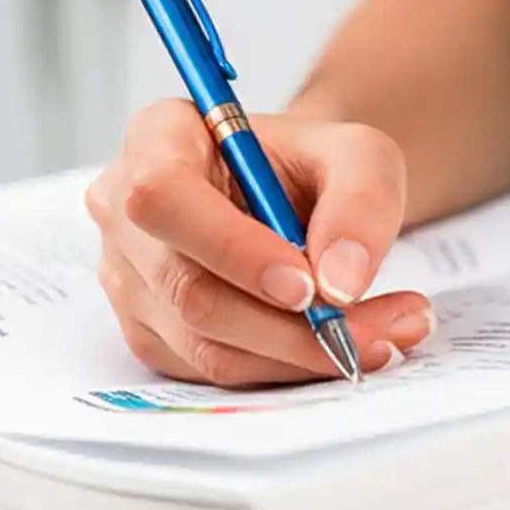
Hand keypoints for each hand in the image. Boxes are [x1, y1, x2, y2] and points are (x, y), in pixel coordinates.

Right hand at [86, 99, 433, 387]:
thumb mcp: (357, 153)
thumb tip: (340, 280)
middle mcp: (124, 212)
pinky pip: (217, 371)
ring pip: (207, 344)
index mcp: (156, 138)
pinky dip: (288, 367)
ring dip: (303, 354)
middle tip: (382, 329)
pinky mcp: (152, 333)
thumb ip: (361, 200)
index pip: (164, 196)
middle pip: (189, 289)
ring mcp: (129, 280)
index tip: (309, 285)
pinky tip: (343, 345)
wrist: (291, 195)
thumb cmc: (308, 164)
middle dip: (293, 325)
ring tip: (385, 335)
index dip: (232, 249)